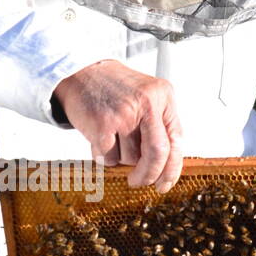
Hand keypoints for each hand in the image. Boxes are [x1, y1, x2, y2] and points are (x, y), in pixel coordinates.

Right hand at [52, 60, 183, 191]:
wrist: (80, 72)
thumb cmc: (114, 88)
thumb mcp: (146, 95)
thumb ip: (159, 124)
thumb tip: (165, 168)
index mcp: (163, 96)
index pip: (175, 141)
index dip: (171, 169)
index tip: (163, 184)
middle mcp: (147, 104)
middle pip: (157, 154)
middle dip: (148, 175)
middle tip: (139, 181)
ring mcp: (124, 114)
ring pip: (130, 159)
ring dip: (120, 158)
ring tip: (112, 137)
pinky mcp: (102, 124)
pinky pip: (109, 158)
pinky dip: (104, 156)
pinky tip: (100, 138)